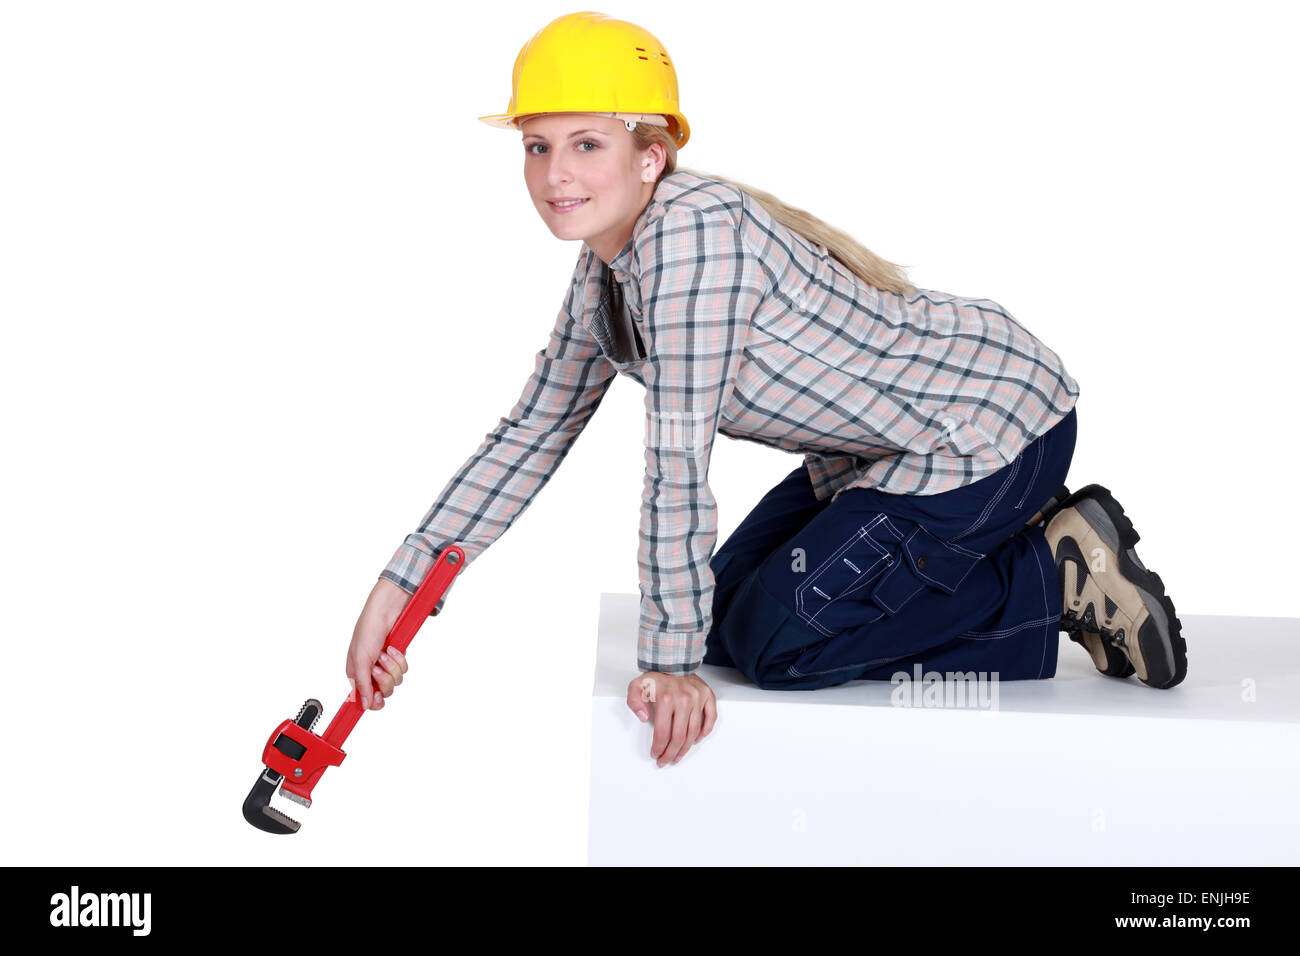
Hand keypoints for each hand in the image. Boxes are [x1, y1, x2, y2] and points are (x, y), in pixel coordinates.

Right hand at [346, 578, 412, 709]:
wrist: (386, 612)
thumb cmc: (367, 631)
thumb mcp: (361, 660)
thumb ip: (362, 685)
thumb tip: (364, 706)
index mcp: (357, 675)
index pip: (366, 699)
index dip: (373, 702)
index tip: (378, 698)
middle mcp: (371, 673)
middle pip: (384, 692)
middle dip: (384, 678)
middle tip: (378, 666)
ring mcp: (385, 666)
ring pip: (396, 681)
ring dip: (392, 666)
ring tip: (385, 652)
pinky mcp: (397, 658)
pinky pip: (404, 669)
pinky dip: (399, 659)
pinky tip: (392, 648)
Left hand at [625, 671, 716, 766]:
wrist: (672, 659)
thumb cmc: (655, 676)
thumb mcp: (636, 686)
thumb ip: (634, 702)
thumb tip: (644, 718)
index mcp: (665, 699)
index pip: (662, 733)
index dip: (658, 748)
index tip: (655, 754)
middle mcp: (684, 700)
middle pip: (678, 737)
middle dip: (671, 753)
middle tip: (666, 761)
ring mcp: (697, 698)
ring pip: (694, 732)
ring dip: (686, 748)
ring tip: (678, 756)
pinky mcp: (707, 696)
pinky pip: (710, 718)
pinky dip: (705, 731)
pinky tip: (697, 739)